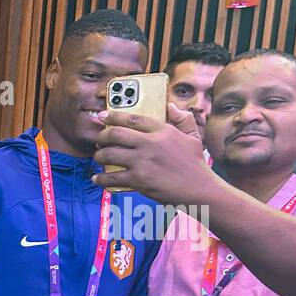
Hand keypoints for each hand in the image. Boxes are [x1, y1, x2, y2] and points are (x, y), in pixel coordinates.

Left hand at [92, 104, 207, 201]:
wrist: (198, 189)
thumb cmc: (194, 163)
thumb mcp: (193, 136)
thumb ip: (182, 119)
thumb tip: (170, 106)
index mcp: (163, 131)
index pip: (133, 118)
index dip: (114, 116)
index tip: (104, 115)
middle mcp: (150, 144)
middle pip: (115, 134)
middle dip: (102, 136)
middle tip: (99, 139)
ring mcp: (142, 162)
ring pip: (109, 154)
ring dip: (99, 155)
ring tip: (99, 156)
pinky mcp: (138, 180)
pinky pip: (112, 178)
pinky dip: (101, 178)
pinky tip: (97, 178)